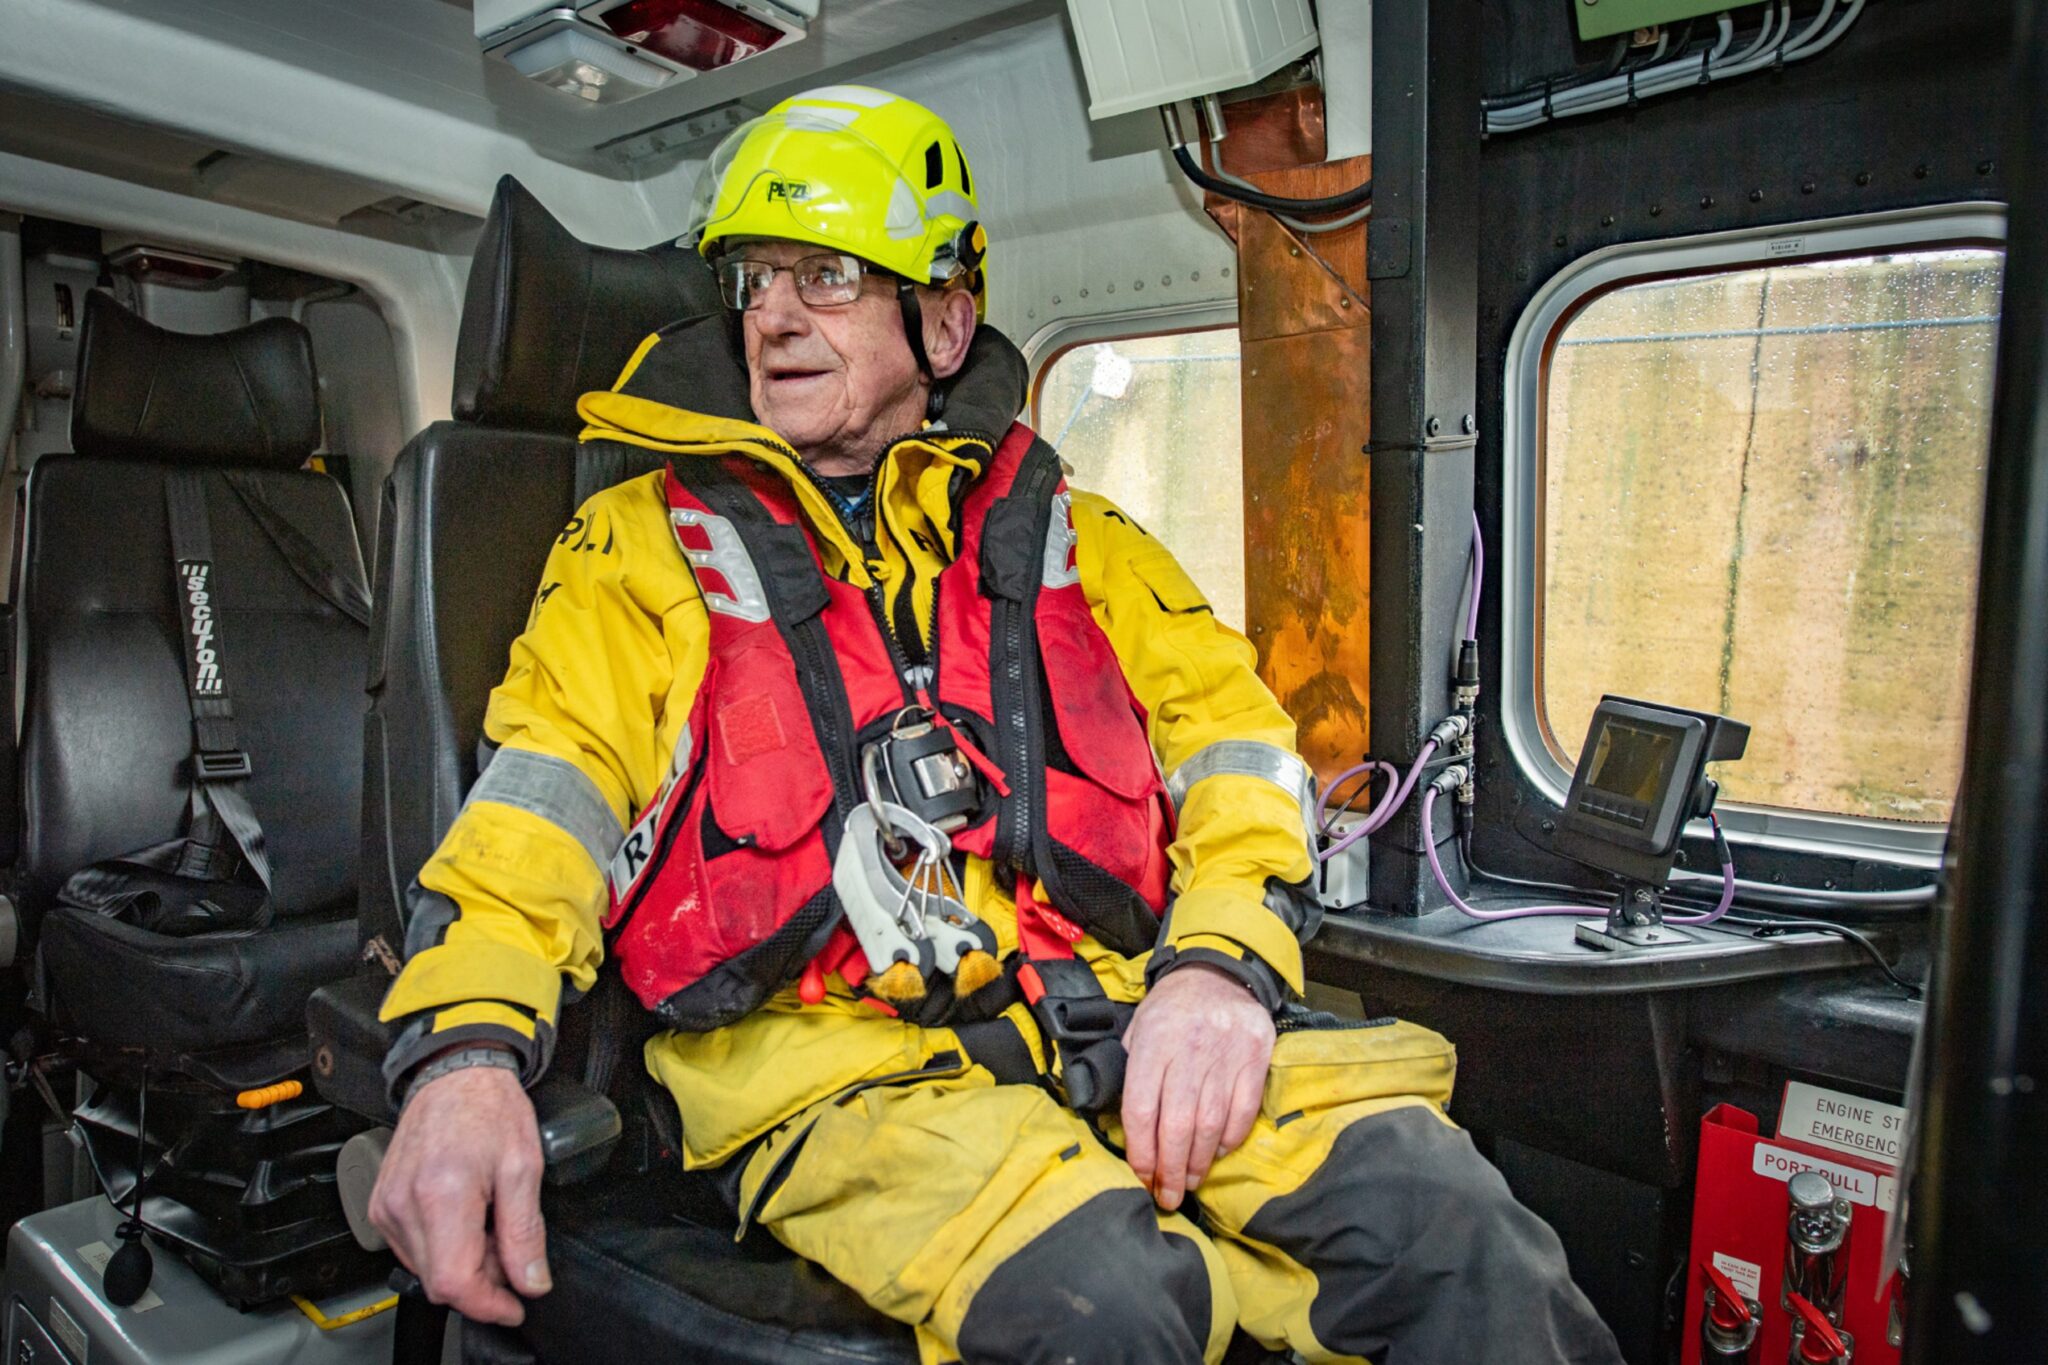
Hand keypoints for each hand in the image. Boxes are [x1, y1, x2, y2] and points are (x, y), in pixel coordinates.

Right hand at [367, 1059, 549, 1325]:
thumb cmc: (489, 1108)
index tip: (515, 1305)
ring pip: (426, 1269)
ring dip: (463, 1264)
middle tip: (511, 1254)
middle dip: (482, 1282)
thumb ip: (525, 1232)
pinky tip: (466, 1220)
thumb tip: (531, 1281)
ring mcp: (387, 1206)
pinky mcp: (381, 1205)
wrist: (454, 1073)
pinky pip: (412, 1248)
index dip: (488, 1303)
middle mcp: (404, 1204)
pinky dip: (444, 1248)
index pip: (455, 1281)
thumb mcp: (523, 1167)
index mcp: (441, 1194)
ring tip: (490, 1226)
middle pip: (439, 1281)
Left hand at [1119, 963, 1274, 1211]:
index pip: (1141, 1108)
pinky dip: (1229, 1139)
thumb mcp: (1138, 1028)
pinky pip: (1243, 1111)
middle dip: (1170, 1170)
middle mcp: (1190, 1048)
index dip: (1140, 1151)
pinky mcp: (1255, 1057)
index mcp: (1154, 1041)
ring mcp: (1226, 1053)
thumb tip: (1123, 1127)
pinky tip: (1216, 1152)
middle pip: (1177, 1124)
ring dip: (1199, 1162)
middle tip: (1167, 1196)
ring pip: (1210, 1124)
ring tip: (1189, 1182)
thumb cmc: (1171, 1010)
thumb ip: (1130, 1070)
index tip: (1141, 1176)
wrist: (1218, 972)